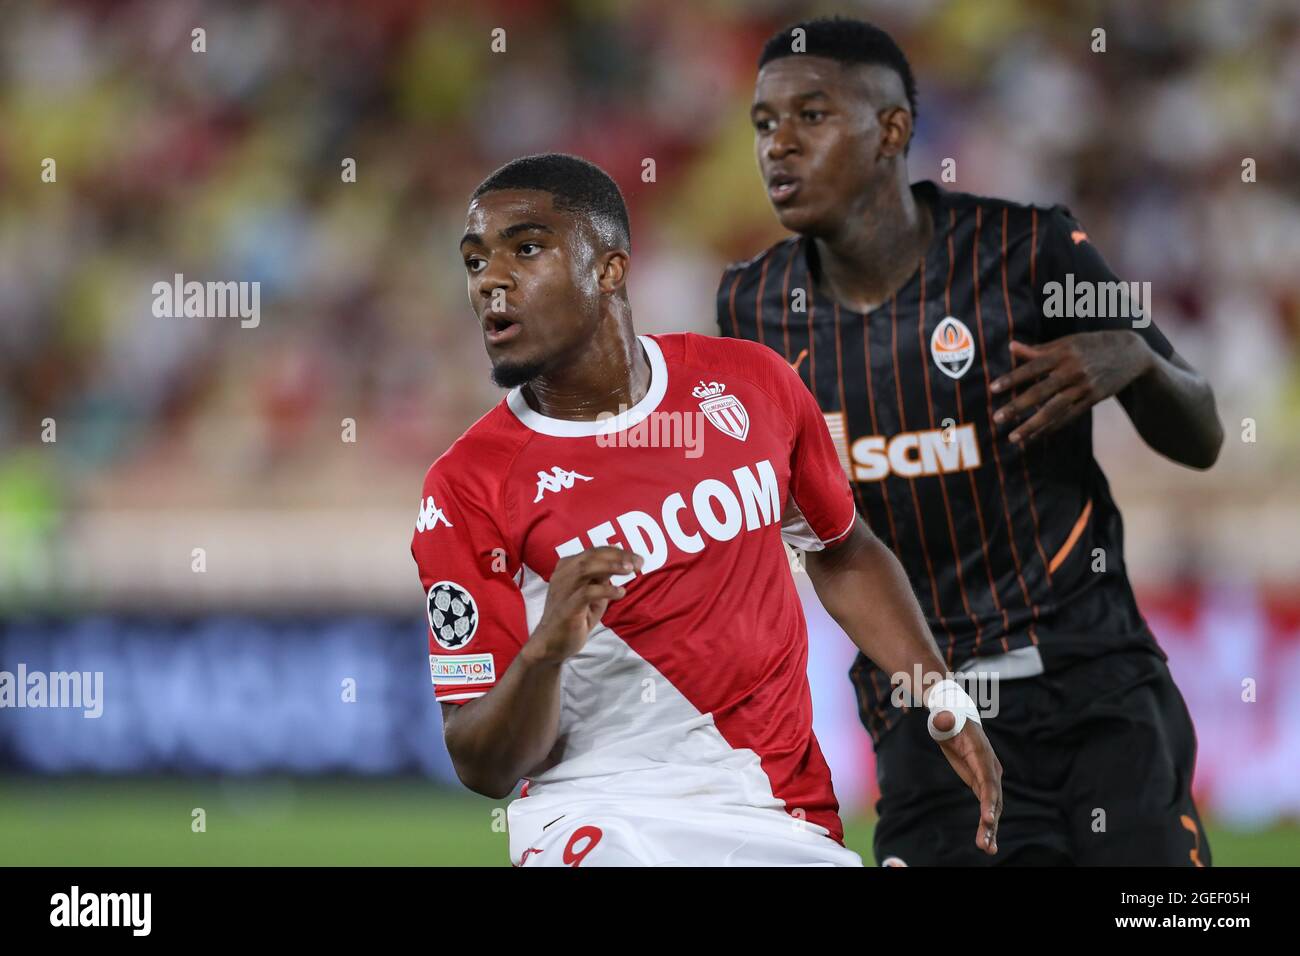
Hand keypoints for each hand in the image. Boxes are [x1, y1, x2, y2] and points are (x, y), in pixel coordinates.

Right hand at [525, 547, 641, 663]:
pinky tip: (620, 593)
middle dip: (618, 556)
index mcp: (567, 567)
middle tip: (639, 562)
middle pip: (591, 555)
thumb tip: (620, 556)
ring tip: (630, 570)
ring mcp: (563, 590)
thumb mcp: (593, 593)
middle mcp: (563, 575)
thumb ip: (603, 576)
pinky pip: (586, 592)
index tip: (638, 558)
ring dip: (611, 566)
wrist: (552, 644)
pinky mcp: (567, 607)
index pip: (594, 552)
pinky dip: (606, 590)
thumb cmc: (574, 617)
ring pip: (586, 568)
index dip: (618, 552)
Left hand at [931, 710, 1002, 854]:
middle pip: (993, 799)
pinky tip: (985, 841)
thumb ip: (943, 719)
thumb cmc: (949, 719)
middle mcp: (990, 769)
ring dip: (991, 828)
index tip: (987, 818)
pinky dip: (987, 824)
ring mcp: (988, 778)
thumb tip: (942, 719)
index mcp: (982, 754)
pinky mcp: (981, 784)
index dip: (988, 799)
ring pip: (993, 807)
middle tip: (987, 844)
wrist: (956, 721)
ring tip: (988, 849)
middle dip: (991, 821)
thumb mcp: (944, 718)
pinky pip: (986, 807)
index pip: (987, 779)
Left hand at [990, 332, 1152, 444]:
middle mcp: (1073, 370)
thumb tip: (1010, 346)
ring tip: (1014, 438)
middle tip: (997, 419)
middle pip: (1041, 391)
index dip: (1013, 378)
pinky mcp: (1093, 399)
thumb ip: (1038, 349)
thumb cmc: (1092, 345)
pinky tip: (1036, 437)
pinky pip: (1069, 416)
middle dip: (1018, 406)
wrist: (1132, 353)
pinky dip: (1052, 428)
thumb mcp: (1068, 342)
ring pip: (1055, 409)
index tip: (993, 389)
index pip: (1032, 366)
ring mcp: (1084, 386)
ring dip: (1033, 425)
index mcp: (1063, 353)